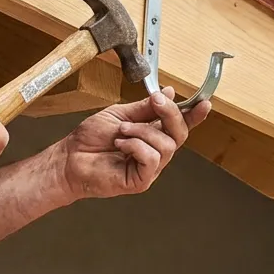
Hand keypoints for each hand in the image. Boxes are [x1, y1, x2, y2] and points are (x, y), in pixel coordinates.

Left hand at [54, 86, 209, 199]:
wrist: (69, 158)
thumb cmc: (89, 139)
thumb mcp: (120, 114)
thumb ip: (145, 108)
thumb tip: (168, 93)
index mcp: (152, 134)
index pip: (179, 125)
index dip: (194, 115)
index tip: (204, 103)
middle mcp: (155, 151)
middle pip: (180, 133)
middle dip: (170, 114)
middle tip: (155, 102)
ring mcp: (149, 167)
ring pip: (166, 145)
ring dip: (142, 132)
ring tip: (121, 132)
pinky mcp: (141, 180)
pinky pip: (152, 159)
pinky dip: (136, 147)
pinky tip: (121, 146)